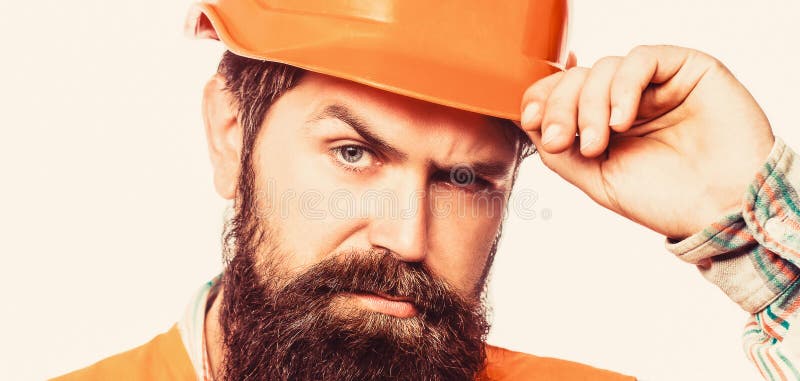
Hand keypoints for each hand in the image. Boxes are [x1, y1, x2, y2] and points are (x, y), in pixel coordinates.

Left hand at [519, 45, 774, 238]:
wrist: (721, 211)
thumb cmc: (667, 200)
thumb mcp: (596, 180)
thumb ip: (559, 151)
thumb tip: (527, 119)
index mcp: (604, 123)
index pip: (561, 94)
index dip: (540, 99)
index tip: (530, 120)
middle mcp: (627, 100)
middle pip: (576, 79)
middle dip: (559, 108)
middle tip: (560, 140)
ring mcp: (655, 84)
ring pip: (603, 68)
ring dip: (590, 104)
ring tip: (598, 141)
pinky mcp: (685, 69)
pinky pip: (640, 59)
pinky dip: (622, 86)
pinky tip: (622, 120)